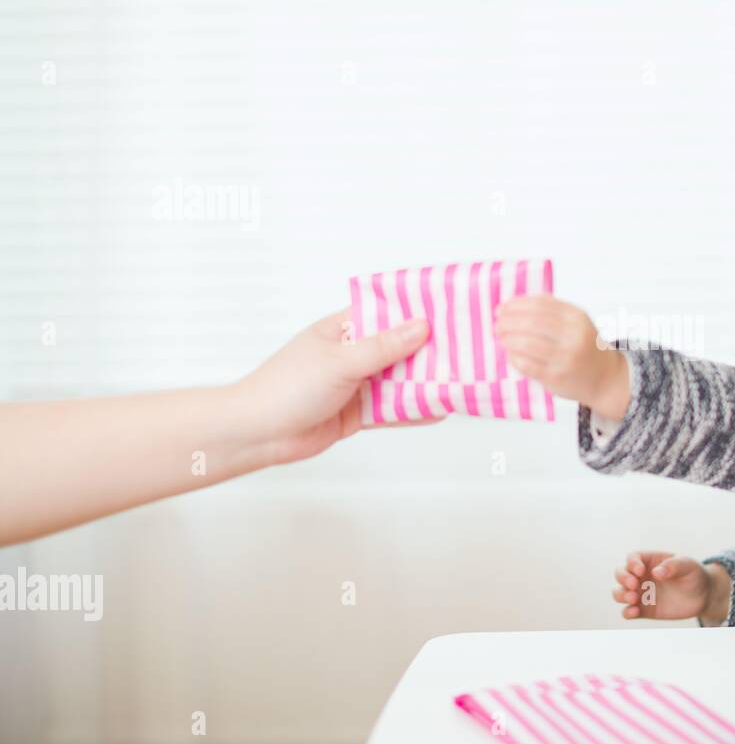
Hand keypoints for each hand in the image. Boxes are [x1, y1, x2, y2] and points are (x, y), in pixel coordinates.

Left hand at [231, 308, 442, 465]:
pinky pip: (392, 410)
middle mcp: (351, 354)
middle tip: (467, 348)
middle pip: (398, 349)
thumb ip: (383, 347)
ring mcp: (355, 384)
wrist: (258, 434)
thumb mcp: (340, 361)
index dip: (415, 311)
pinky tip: (439, 409)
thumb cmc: (287, 387)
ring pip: (398, 380)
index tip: (449, 309)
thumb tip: (422, 327)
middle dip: (428, 350)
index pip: (385, 313)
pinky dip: (413, 410)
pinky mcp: (357, 413)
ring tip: (460, 379)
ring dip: (424, 382)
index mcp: (341, 329)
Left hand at [495, 295, 629, 418]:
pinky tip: (511, 353)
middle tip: (497, 323)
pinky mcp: (555, 376)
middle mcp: (573, 336)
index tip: (502, 308)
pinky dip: (514, 357)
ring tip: (501, 337)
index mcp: (576, 317)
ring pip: (526, 343)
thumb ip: (552, 309)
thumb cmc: (584, 347)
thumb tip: (516, 303)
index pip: (539, 305)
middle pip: (531, 323)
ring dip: (508, 338)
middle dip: (508, 321)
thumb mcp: (577, 322)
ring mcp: (564, 357)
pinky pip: (527, 364)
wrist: (604, 378)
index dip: (516, 305)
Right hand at [611, 552, 713, 620]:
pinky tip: (634, 612)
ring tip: (634, 598)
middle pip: (620, 573)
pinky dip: (627, 612)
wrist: (703, 595)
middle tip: (634, 585)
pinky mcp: (644, 610)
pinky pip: (628, 612)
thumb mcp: (687, 565)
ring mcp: (641, 593)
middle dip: (622, 578)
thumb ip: (673, 566)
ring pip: (619, 593)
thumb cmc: (693, 574)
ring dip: (621, 595)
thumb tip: (656, 572)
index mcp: (649, 561)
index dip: (632, 563)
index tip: (640, 571)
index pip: (632, 558)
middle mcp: (640, 576)